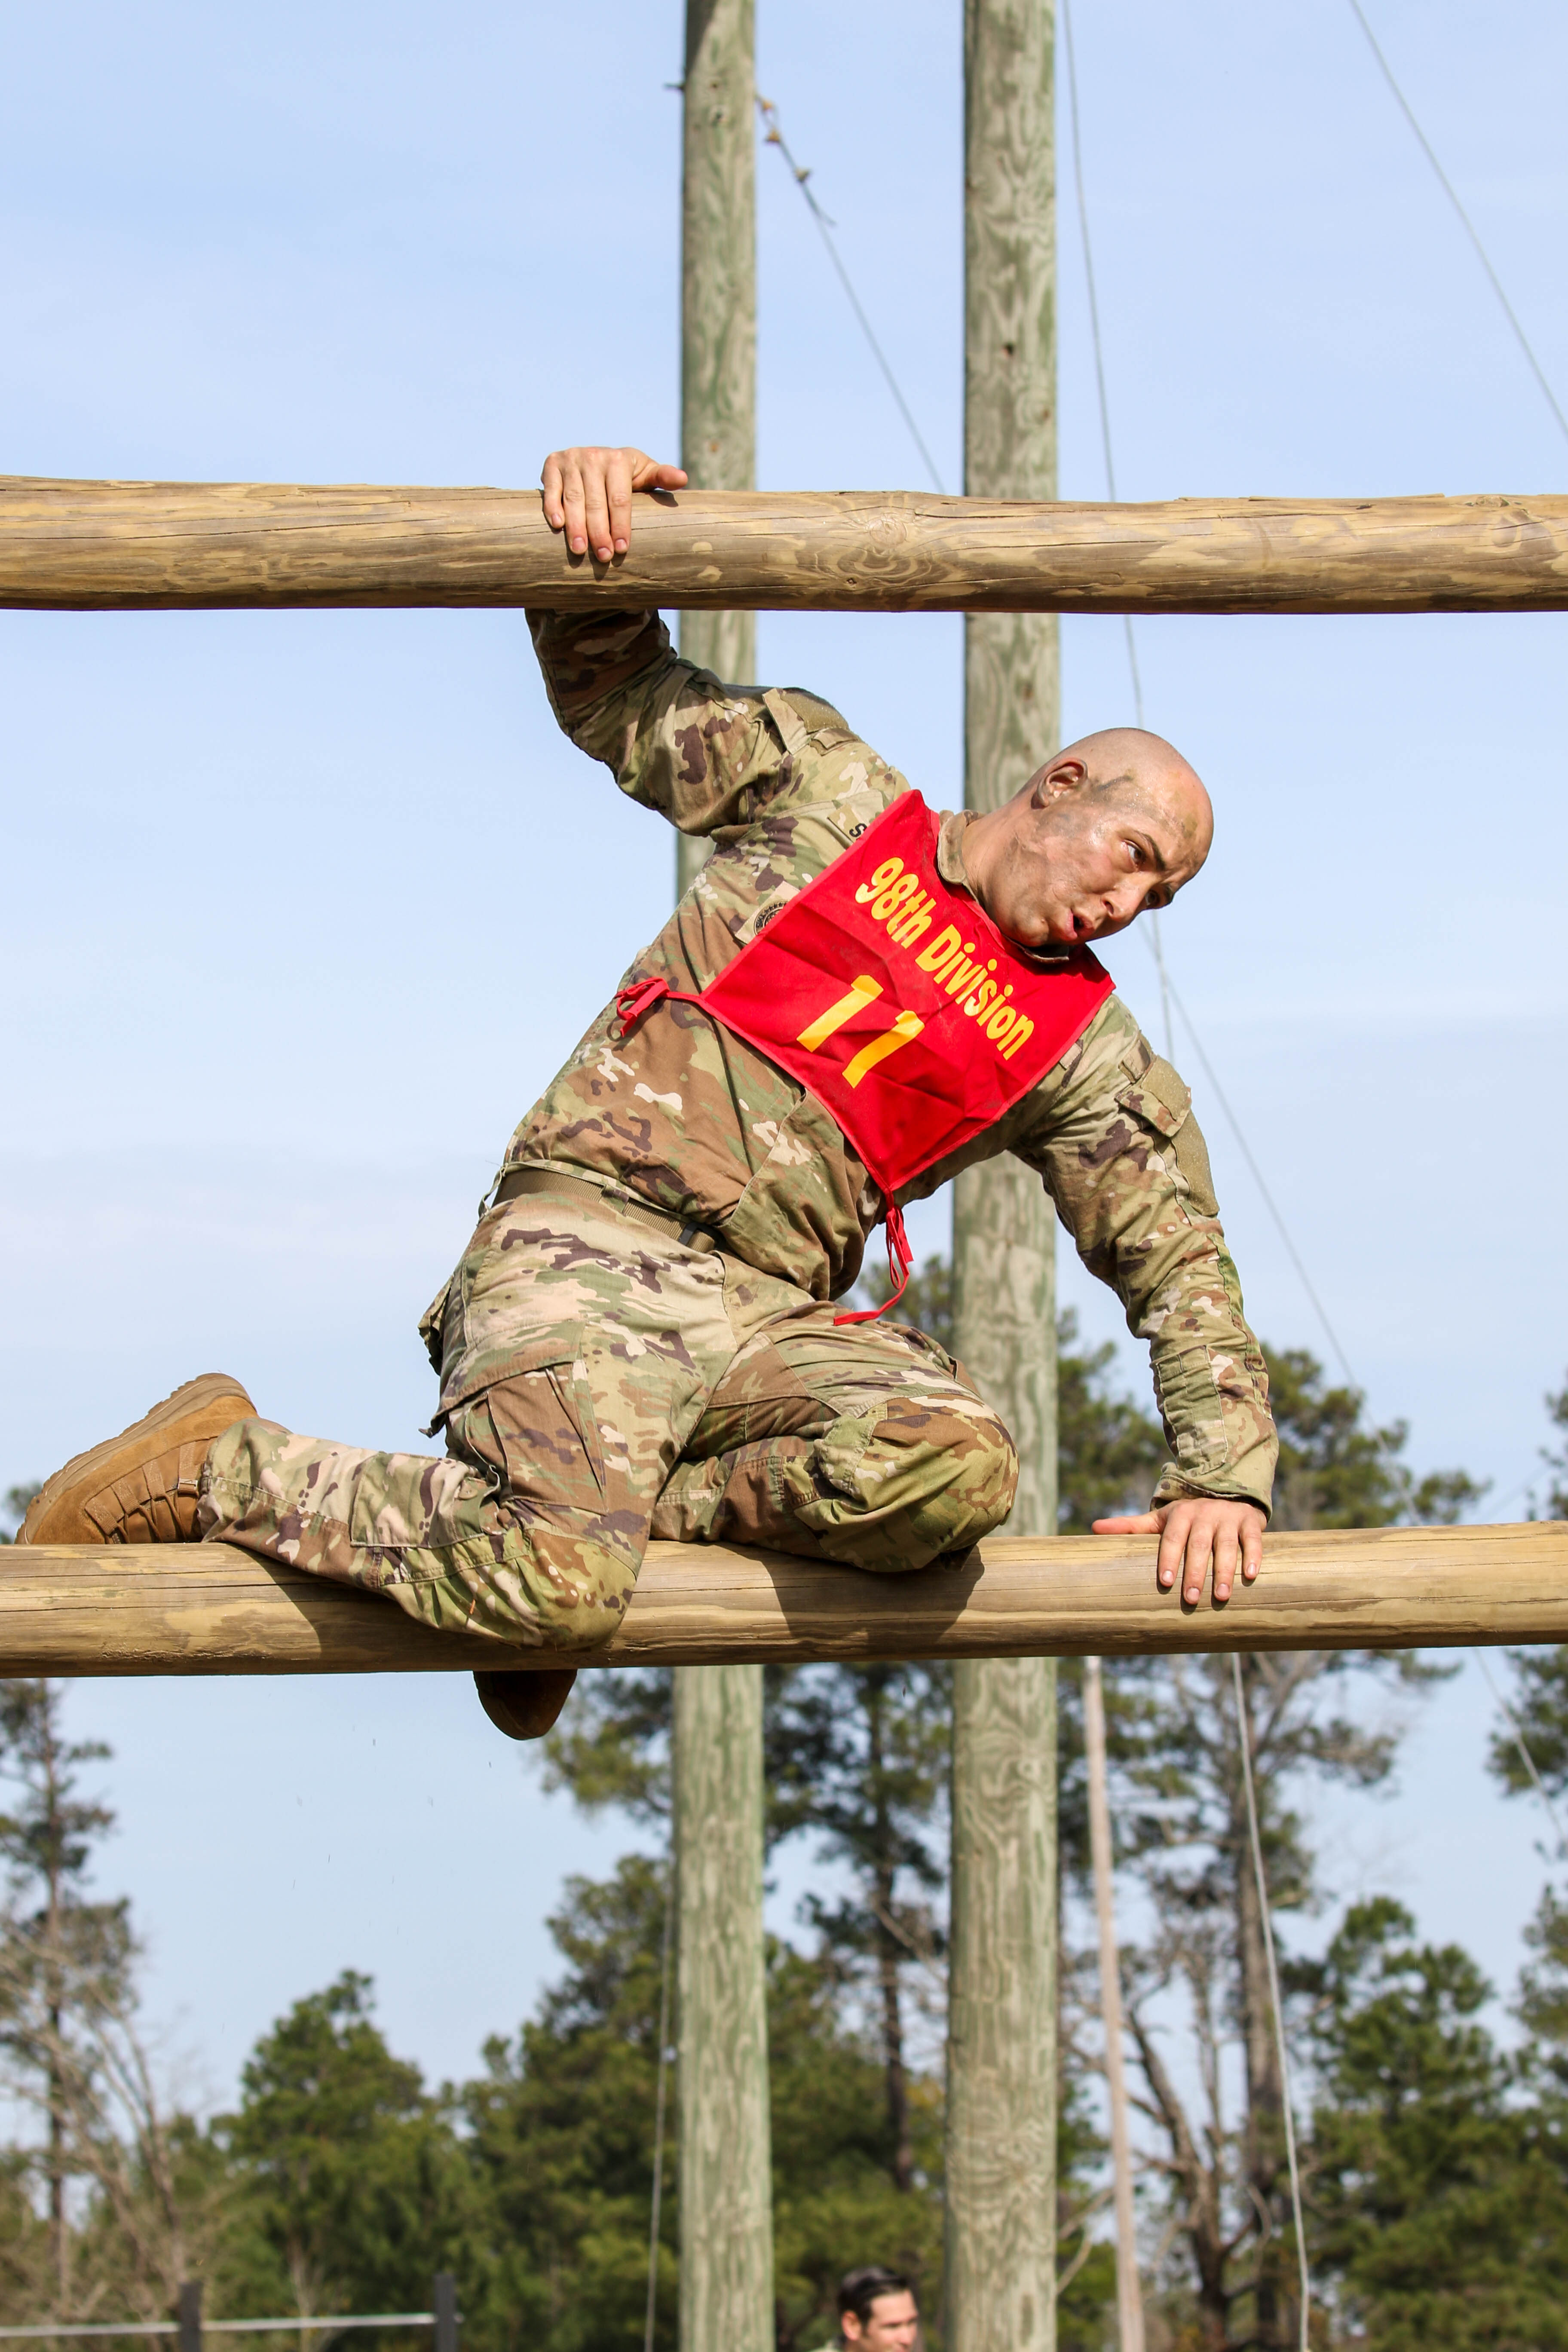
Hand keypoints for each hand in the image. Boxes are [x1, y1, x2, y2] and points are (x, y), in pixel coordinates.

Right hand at [541, 444, 687, 561]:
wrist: (594, 458)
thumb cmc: (625, 475)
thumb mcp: (645, 474)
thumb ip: (661, 478)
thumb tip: (683, 479)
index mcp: (618, 459)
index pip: (620, 499)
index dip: (621, 525)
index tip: (623, 549)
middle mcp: (593, 456)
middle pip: (596, 502)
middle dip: (600, 532)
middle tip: (603, 557)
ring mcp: (571, 458)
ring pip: (574, 499)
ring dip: (576, 526)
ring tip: (580, 551)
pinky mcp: (552, 463)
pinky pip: (551, 489)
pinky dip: (553, 507)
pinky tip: (558, 525)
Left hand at [1092, 1496, 1264, 1605]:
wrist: (1228, 1493)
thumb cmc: (1188, 1517)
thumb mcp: (1161, 1519)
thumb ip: (1131, 1526)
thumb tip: (1093, 1528)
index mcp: (1180, 1514)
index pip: (1172, 1538)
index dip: (1168, 1559)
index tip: (1165, 1582)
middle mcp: (1204, 1515)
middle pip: (1198, 1545)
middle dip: (1195, 1572)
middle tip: (1191, 1599)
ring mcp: (1228, 1519)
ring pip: (1226, 1545)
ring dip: (1224, 1571)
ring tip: (1220, 1596)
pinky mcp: (1251, 1523)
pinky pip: (1253, 1540)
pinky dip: (1253, 1557)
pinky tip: (1251, 1576)